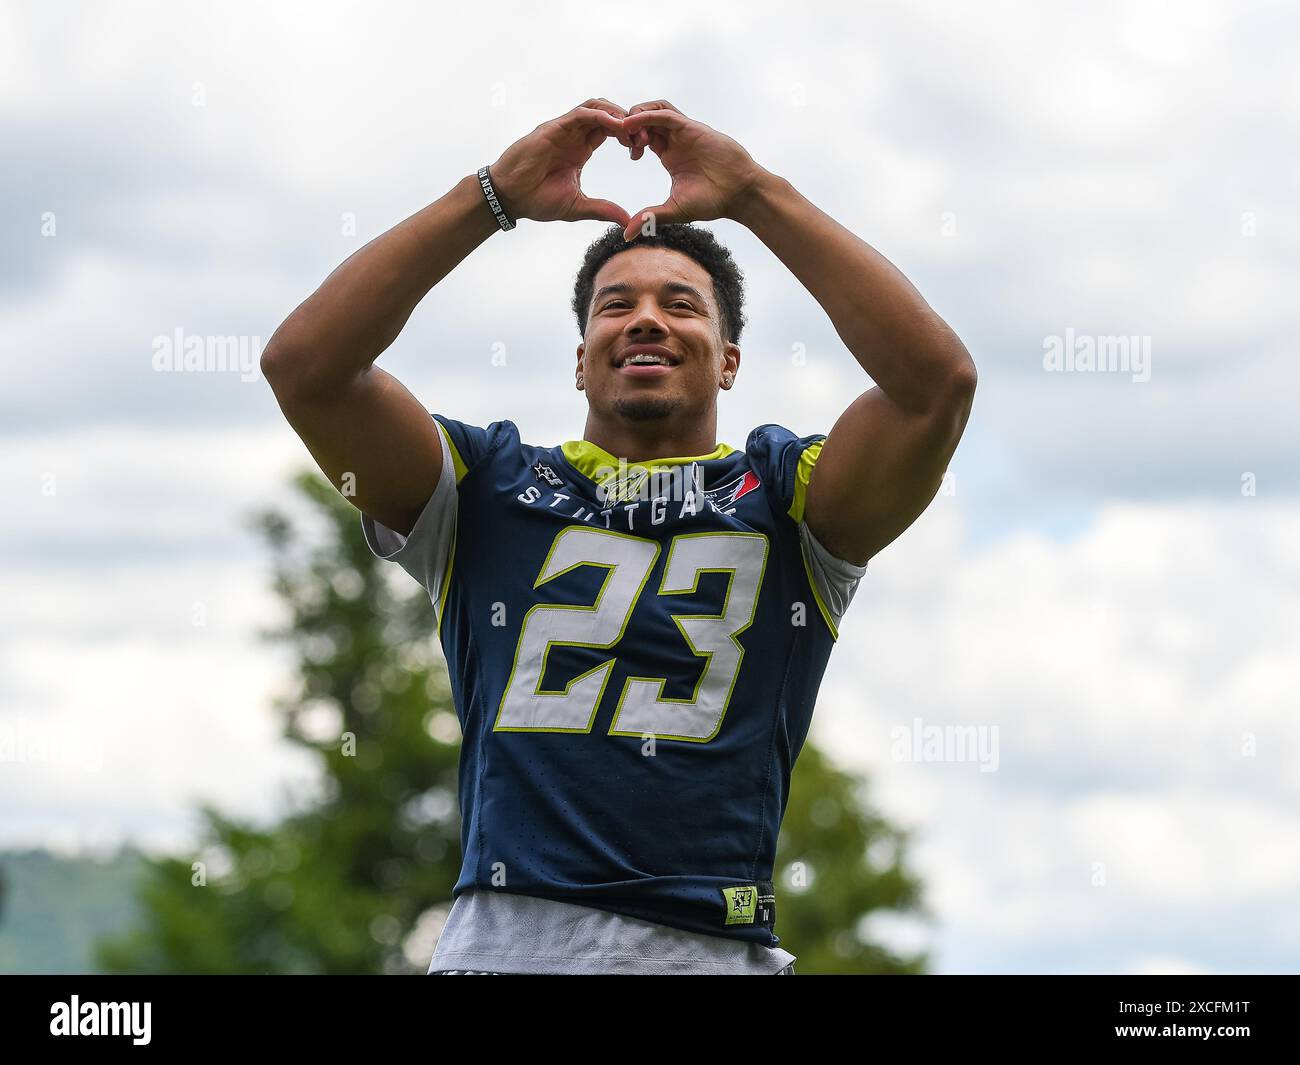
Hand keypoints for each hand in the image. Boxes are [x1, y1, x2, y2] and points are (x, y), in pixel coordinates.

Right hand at [489, 99, 634, 225]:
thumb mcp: (578, 206)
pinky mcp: (554, 128)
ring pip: (597, 107)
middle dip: (629, 123)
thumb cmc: (537, 200)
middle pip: (608, 115)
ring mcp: (564, 129)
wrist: (510, 198)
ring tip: (633, 129)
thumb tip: (626, 221)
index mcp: (581, 150)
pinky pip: (582, 114)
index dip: (629, 137)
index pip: (611, 132)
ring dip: (618, 114)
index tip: (642, 150)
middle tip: (644, 138)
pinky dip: (601, 116)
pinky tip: (616, 127)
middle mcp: (574, 135)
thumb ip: (603, 210)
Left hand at [619, 100, 768, 240]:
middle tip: (622, 142)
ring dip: (636, 117)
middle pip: (645, 120)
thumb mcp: (674, 210)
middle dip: (629, 128)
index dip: (629, 140)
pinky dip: (647, 115)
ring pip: (653, 110)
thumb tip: (627, 235)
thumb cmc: (713, 202)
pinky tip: (632, 124)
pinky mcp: (691, 127)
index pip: (643, 137)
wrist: (740, 193)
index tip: (628, 155)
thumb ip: (650, 218)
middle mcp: (675, 140)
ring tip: (625, 131)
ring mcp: (683, 132)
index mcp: (669, 155)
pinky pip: (665, 114)